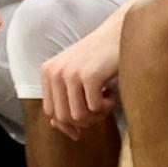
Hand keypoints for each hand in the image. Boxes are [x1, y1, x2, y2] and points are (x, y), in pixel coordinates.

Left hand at [36, 17, 126, 134]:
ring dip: (97, 115)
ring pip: (79, 116)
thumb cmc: (101, 59)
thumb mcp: (77, 77)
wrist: (120, 32)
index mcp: (48, 72)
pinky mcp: (88, 75)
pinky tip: (112, 93)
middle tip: (100, 109)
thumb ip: (68, 101)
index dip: (68, 125)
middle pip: (64, 118)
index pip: (51, 113)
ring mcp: (70, 72)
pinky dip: (107, 106)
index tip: (84, 128)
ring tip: (106, 101)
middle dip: (86, 121)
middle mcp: (54, 72)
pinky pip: (95, 108)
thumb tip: (71, 133)